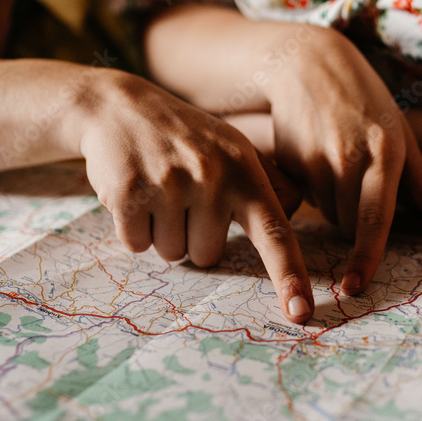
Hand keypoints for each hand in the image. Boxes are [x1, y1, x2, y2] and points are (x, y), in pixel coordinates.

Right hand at [75, 71, 313, 322]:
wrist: (120, 108)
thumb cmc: (187, 140)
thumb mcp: (235, 150)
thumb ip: (268, 183)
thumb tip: (295, 210)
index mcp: (246, 171)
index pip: (275, 233)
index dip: (288, 276)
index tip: (301, 312)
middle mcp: (213, 176)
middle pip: (209, 255)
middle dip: (191, 236)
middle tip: (181, 197)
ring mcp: (170, 183)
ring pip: (172, 254)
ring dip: (162, 233)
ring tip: (158, 192)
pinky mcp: (130, 192)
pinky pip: (137, 245)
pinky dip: (133, 229)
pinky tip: (135, 195)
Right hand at [264, 27, 421, 294]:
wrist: (308, 63)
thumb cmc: (365, 99)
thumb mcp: (401, 129)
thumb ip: (421, 177)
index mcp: (385, 152)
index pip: (375, 220)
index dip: (366, 257)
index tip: (355, 286)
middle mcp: (350, 157)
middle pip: (346, 224)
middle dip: (352, 222)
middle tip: (355, 190)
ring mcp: (316, 158)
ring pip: (324, 212)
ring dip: (332, 205)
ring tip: (336, 164)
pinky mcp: (289, 158)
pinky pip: (302, 195)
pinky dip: (311, 189)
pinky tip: (315, 157)